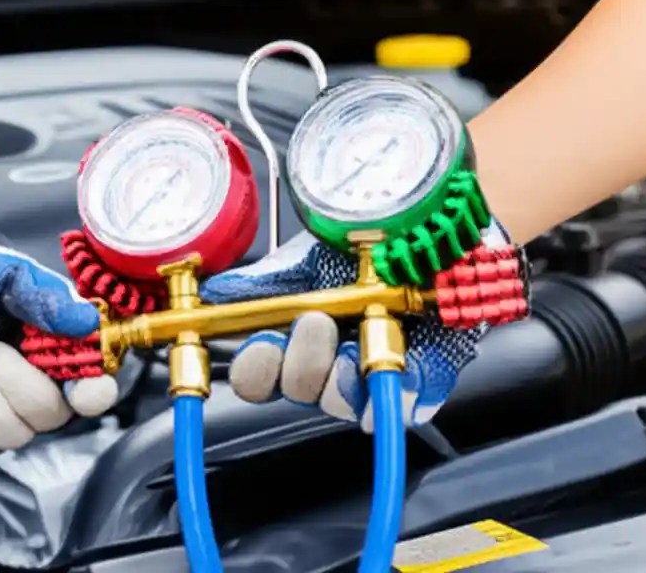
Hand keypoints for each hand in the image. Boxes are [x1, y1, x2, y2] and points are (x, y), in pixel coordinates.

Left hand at [0, 214, 117, 462]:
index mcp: (39, 344)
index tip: (86, 383)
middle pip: (56, 413)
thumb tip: (87, 324)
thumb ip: (49, 298)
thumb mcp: (3, 274)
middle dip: (23, 379)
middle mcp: (19, 382)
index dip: (94, 389)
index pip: (89, 383)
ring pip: (18, 432)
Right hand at [198, 229, 508, 430]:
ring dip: (341, 373)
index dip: (256, 369)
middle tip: (316, 321)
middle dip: (301, 360)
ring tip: (353, 337)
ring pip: (338, 404)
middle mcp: (326, 365)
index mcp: (291, 339)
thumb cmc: (368, 247)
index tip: (263, 342)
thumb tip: (213, 291)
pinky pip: (396, 409)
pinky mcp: (417, 385)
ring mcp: (368, 378)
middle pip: (294, 391)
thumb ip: (262, 278)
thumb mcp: (308, 255)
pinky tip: (389, 363)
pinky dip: (389, 390)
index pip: (257, 377)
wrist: (431, 236)